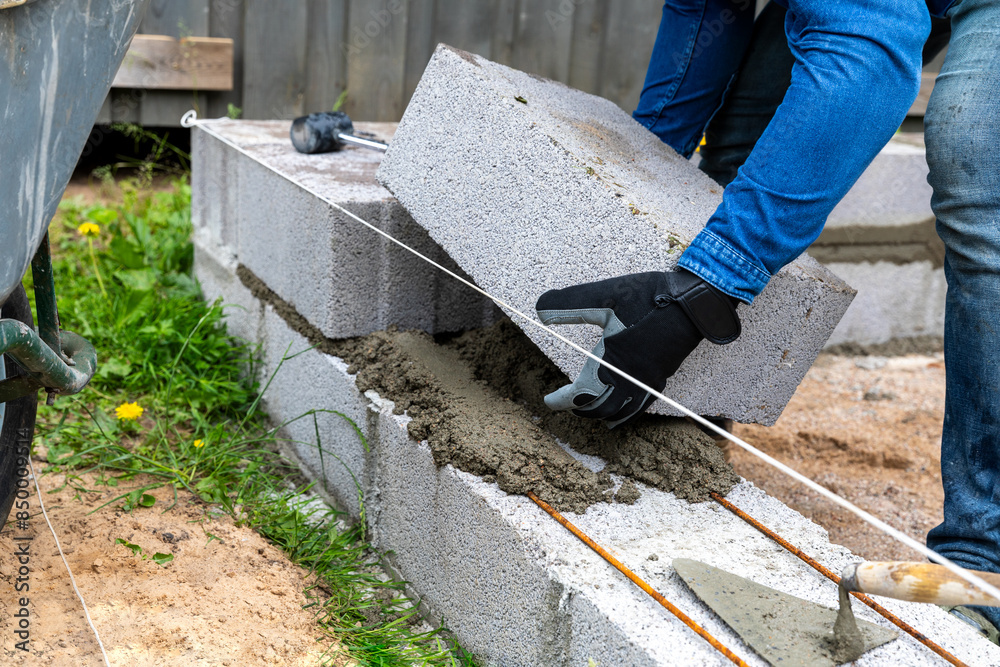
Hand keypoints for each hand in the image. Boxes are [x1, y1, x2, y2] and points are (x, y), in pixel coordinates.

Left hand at [535, 269, 740, 427]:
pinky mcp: (661, 377)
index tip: (548, 400)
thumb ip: (570, 305)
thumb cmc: (651, 296)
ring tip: (590, 412)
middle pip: (598, 407)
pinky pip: (639, 406)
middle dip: (579, 408)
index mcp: (610, 360)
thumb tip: (538, 312)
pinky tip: (622, 410)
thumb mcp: (605, 296)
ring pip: (620, 411)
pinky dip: (626, 413)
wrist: (696, 302)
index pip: (579, 393)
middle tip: (564, 403)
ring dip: (601, 413)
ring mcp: (646, 380)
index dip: (561, 400)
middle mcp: (628, 377)